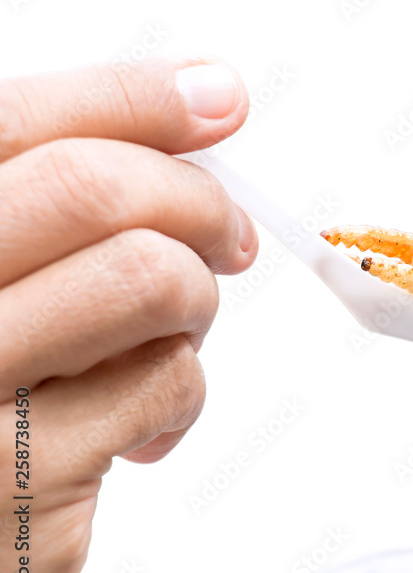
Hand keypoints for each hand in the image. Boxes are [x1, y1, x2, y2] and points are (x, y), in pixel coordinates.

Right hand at [0, 57, 257, 572]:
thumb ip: (61, 205)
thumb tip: (206, 100)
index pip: (17, 123)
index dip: (134, 97)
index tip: (221, 97)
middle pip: (91, 190)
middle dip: (198, 201)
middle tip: (232, 239)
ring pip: (146, 276)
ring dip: (196, 301)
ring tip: (175, 336)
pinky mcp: (18, 475)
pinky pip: (164, 382)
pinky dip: (185, 393)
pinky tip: (148, 428)